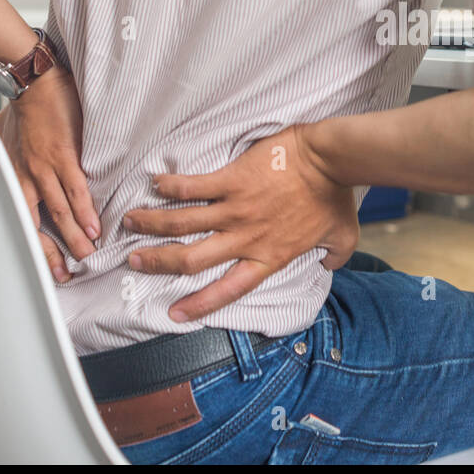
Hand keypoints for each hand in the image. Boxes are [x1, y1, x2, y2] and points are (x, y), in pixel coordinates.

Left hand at [0, 66, 100, 282]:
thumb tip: (6, 168)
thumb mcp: (2, 137)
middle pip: (37, 224)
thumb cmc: (22, 108)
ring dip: (74, 237)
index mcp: (11, 176)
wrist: (33, 82)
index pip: (20, 220)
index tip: (46, 263)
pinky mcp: (64, 157)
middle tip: (66, 273)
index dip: (33, 245)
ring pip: (59, 213)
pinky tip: (94, 227)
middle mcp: (24, 178)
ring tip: (88, 254)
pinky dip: (84, 211)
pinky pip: (75, 191)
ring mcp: (44, 169)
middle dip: (52, 252)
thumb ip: (9, 159)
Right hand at [122, 125, 358, 321]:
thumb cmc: (336, 196)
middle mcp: (246, 238)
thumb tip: (329, 264)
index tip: (174, 314)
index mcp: (269, 256)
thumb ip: (334, 256)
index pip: (228, 289)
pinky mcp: (232, 179)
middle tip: (135, 262)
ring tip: (130, 223)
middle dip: (158, 263)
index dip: (199, 304)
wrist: (331, 160)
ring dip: (153, 224)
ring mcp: (236, 208)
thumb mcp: (343, 236)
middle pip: (191, 259)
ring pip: (183, 223)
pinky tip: (154, 183)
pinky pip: (193, 186)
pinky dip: (171, 186)